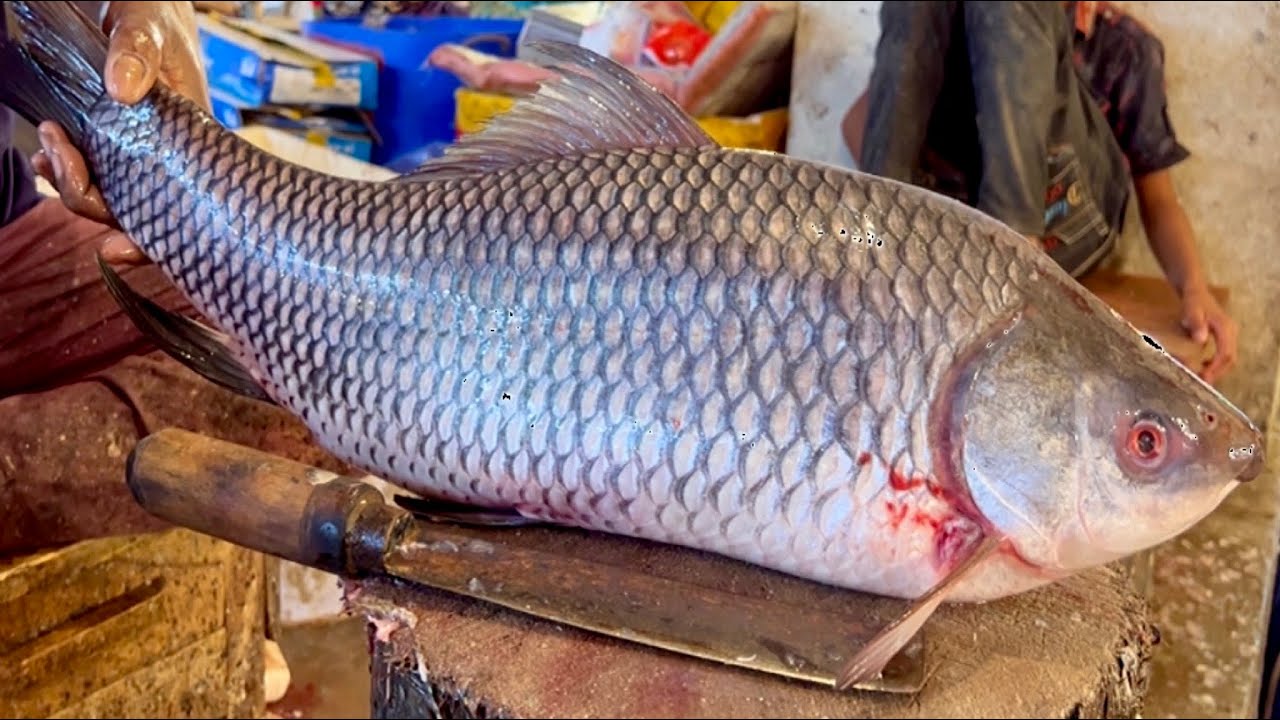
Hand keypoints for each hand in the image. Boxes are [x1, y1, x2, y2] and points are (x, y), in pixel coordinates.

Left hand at [30, 1, 209, 264]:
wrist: (147, 8)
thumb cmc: (159, 17)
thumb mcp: (149, 26)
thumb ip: (139, 53)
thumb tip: (123, 89)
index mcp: (197, 145)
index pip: (180, 211)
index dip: (147, 242)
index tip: (112, 246)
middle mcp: (173, 161)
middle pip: (134, 213)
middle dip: (89, 196)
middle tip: (58, 153)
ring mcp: (145, 155)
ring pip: (111, 196)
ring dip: (73, 183)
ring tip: (49, 148)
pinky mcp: (120, 145)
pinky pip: (97, 173)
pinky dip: (69, 171)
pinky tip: (50, 154)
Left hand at [1180, 284, 1237, 384]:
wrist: (1195, 291)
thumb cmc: (1192, 301)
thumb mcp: (1191, 310)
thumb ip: (1196, 323)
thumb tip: (1201, 340)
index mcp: (1225, 328)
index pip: (1225, 353)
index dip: (1216, 368)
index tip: (1205, 378)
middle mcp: (1231, 332)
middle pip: (1230, 358)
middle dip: (1218, 372)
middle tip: (1204, 383)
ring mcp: (1229, 333)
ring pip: (1228, 356)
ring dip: (1218, 369)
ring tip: (1203, 378)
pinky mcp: (1224, 335)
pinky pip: (1224, 352)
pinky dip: (1216, 362)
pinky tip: (1204, 366)